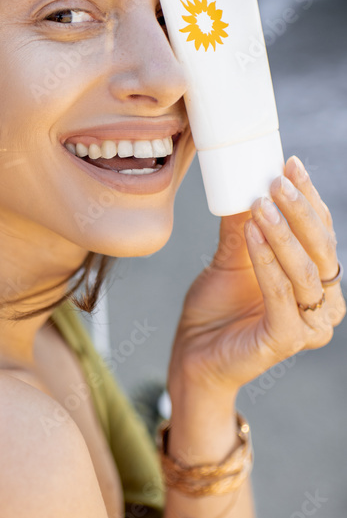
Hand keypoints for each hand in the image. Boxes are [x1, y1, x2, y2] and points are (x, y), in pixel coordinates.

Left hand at [168, 155, 344, 399]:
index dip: (309, 197)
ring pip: (305, 271)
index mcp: (319, 281)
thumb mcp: (231, 257)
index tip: (290, 164)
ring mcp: (309, 326)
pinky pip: (282, 295)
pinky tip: (252, 235)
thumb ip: (243, 226)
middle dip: (299, 210)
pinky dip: (267, 262)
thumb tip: (244, 179)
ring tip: (260, 203)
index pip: (322, 232)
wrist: (193, 353)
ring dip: (283, 233)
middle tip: (276, 180)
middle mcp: (324, 304)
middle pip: (321, 248)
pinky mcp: (286, 340)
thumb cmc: (217, 307)